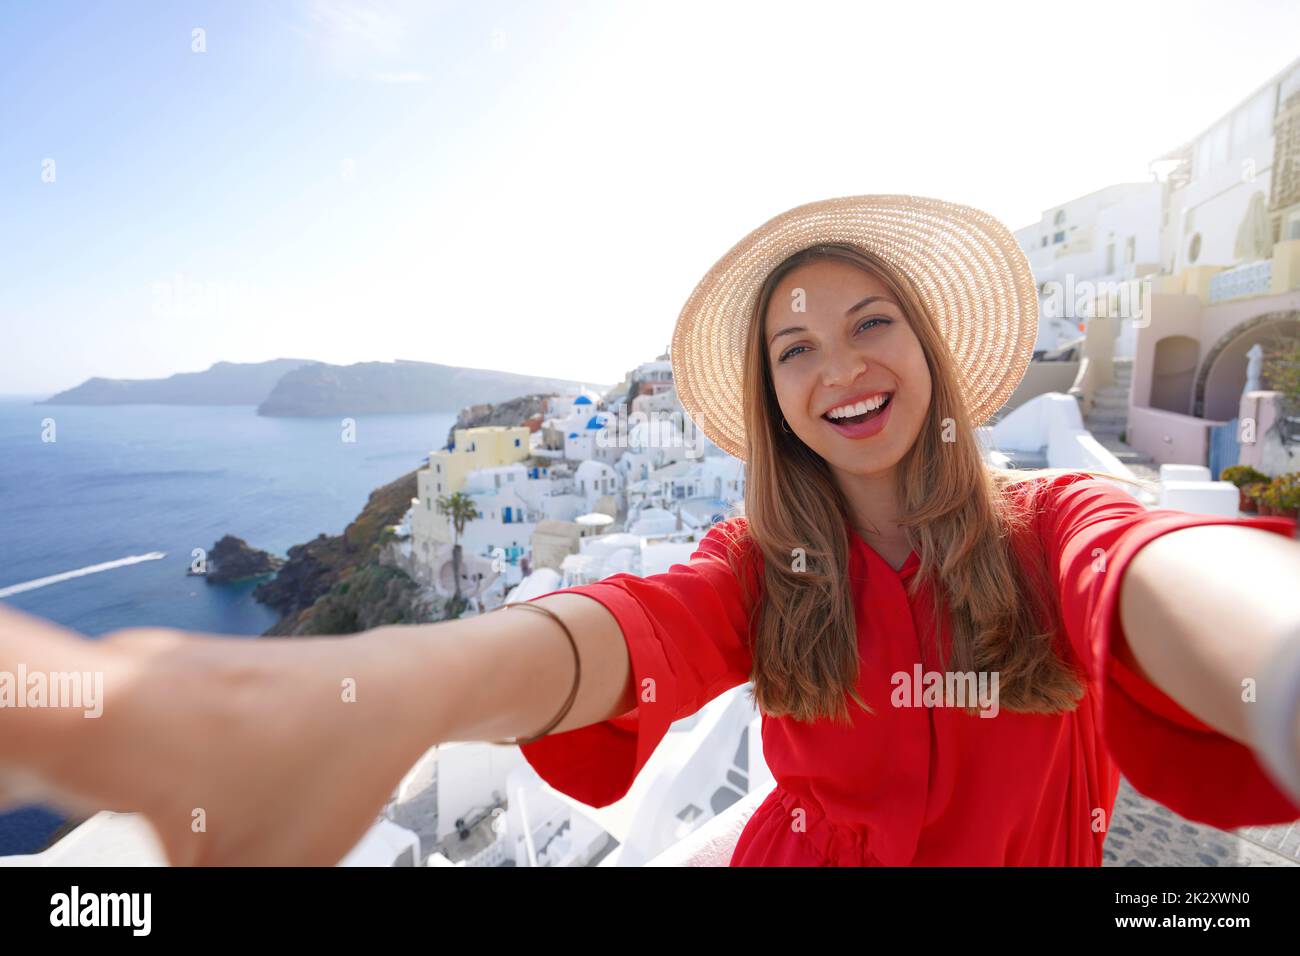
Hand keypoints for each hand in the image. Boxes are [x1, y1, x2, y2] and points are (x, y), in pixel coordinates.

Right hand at [1, 605, 432, 864]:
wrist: (399, 694)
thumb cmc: (333, 775)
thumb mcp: (239, 879)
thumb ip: (134, 915)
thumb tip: (98, 906)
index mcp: (105, 720)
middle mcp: (102, 676)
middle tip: (12, 797)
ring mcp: (125, 665)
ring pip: (7, 680)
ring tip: (26, 791)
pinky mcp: (145, 673)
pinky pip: (46, 689)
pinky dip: (12, 727)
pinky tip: (20, 778)